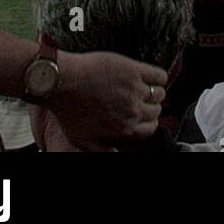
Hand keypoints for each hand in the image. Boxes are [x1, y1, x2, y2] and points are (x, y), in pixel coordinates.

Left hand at [50, 52, 167, 151]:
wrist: (64, 81)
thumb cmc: (70, 109)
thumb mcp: (84, 140)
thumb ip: (104, 150)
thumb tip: (118, 153)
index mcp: (123, 128)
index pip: (150, 128)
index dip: (148, 122)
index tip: (143, 116)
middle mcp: (133, 110)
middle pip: (156, 110)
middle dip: (150, 107)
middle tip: (141, 100)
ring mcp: (135, 89)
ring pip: (159, 93)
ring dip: (155, 91)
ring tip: (144, 87)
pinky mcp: (134, 69)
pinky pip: (159, 75)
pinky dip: (159, 77)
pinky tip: (152, 76)